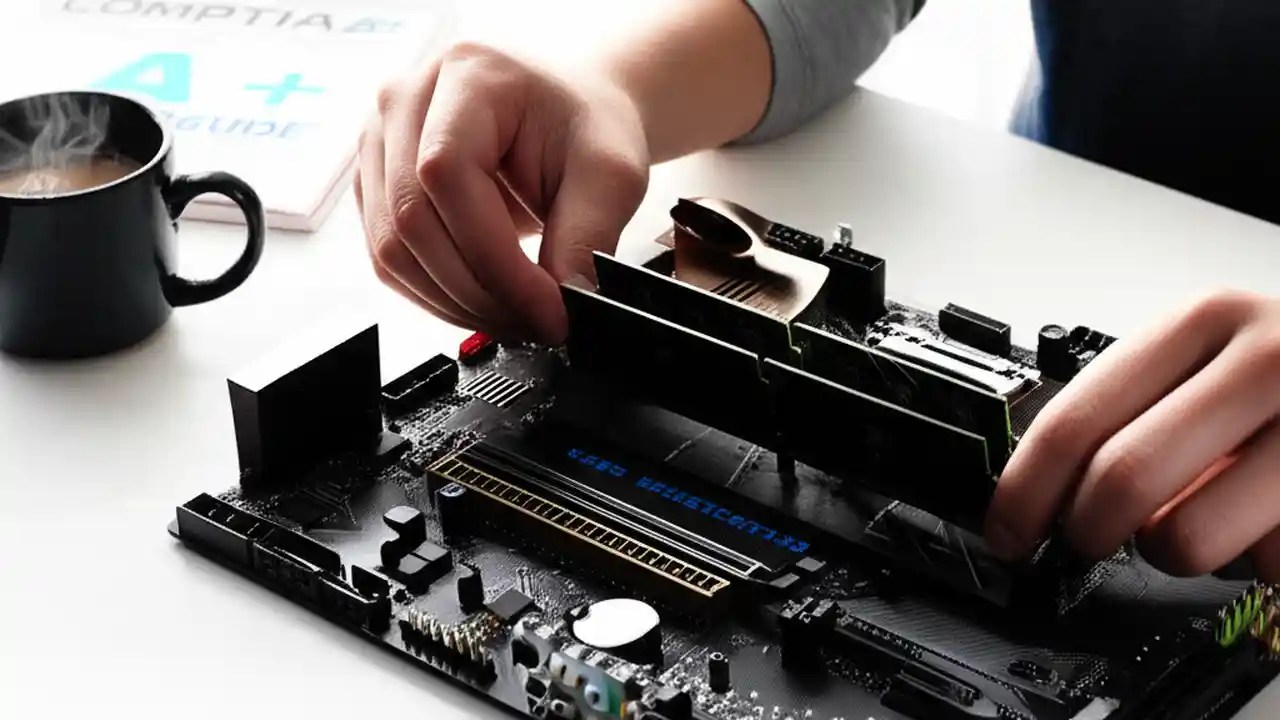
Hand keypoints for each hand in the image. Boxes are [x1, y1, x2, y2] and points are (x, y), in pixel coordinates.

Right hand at [354, 42, 650, 344]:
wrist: (569, 114)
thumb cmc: (585, 124)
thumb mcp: (611, 173)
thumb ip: (586, 237)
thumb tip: (559, 305)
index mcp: (467, 73)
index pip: (448, 176)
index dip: (494, 260)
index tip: (547, 309)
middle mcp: (406, 99)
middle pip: (412, 219)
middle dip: (478, 292)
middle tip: (535, 326)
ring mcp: (380, 141)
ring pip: (392, 248)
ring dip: (455, 302)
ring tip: (515, 320)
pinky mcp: (377, 184)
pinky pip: (389, 258)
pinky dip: (437, 295)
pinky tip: (483, 304)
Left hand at [985, 289, 1279, 581]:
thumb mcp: (1211, 358)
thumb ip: (1133, 409)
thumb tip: (1041, 492)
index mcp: (1206, 323)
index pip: (1077, 419)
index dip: (1024, 491)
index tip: (1006, 532)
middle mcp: (1269, 363)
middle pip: (1122, 484)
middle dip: (1087, 531)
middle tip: (1089, 539)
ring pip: (1187, 541)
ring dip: (1178, 551)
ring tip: (1205, 517)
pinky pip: (1267, 566)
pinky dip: (1258, 560)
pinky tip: (1270, 518)